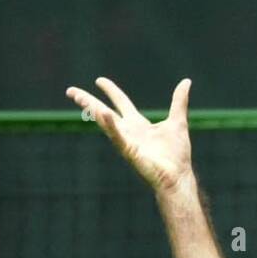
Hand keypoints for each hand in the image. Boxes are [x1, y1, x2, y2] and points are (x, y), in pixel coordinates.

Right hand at [67, 77, 194, 196]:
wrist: (179, 177)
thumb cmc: (177, 156)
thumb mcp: (178, 121)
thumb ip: (179, 102)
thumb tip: (186, 82)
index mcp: (138, 125)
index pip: (121, 103)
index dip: (111, 91)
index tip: (99, 80)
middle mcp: (129, 132)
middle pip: (104, 112)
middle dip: (87, 101)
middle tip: (70, 91)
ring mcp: (127, 142)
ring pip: (105, 123)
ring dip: (92, 110)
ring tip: (79, 97)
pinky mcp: (129, 152)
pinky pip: (118, 137)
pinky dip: (110, 126)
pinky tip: (103, 114)